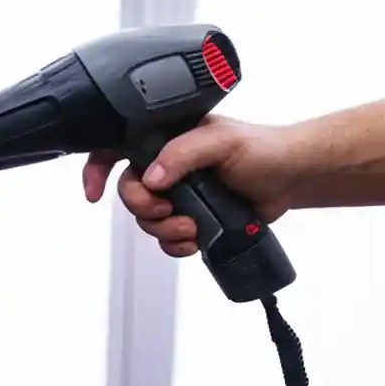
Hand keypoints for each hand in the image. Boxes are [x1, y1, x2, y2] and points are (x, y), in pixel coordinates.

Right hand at [81, 116, 302, 256]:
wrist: (293, 179)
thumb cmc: (263, 150)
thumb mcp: (221, 141)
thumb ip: (182, 153)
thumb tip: (150, 178)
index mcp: (165, 140)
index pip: (116, 147)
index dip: (96, 168)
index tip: (93, 191)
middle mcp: (165, 166)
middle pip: (129, 192)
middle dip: (144, 208)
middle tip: (167, 212)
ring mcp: (178, 194)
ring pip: (146, 219)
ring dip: (164, 230)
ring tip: (192, 230)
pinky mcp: (191, 218)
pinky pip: (166, 238)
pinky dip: (174, 245)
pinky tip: (193, 244)